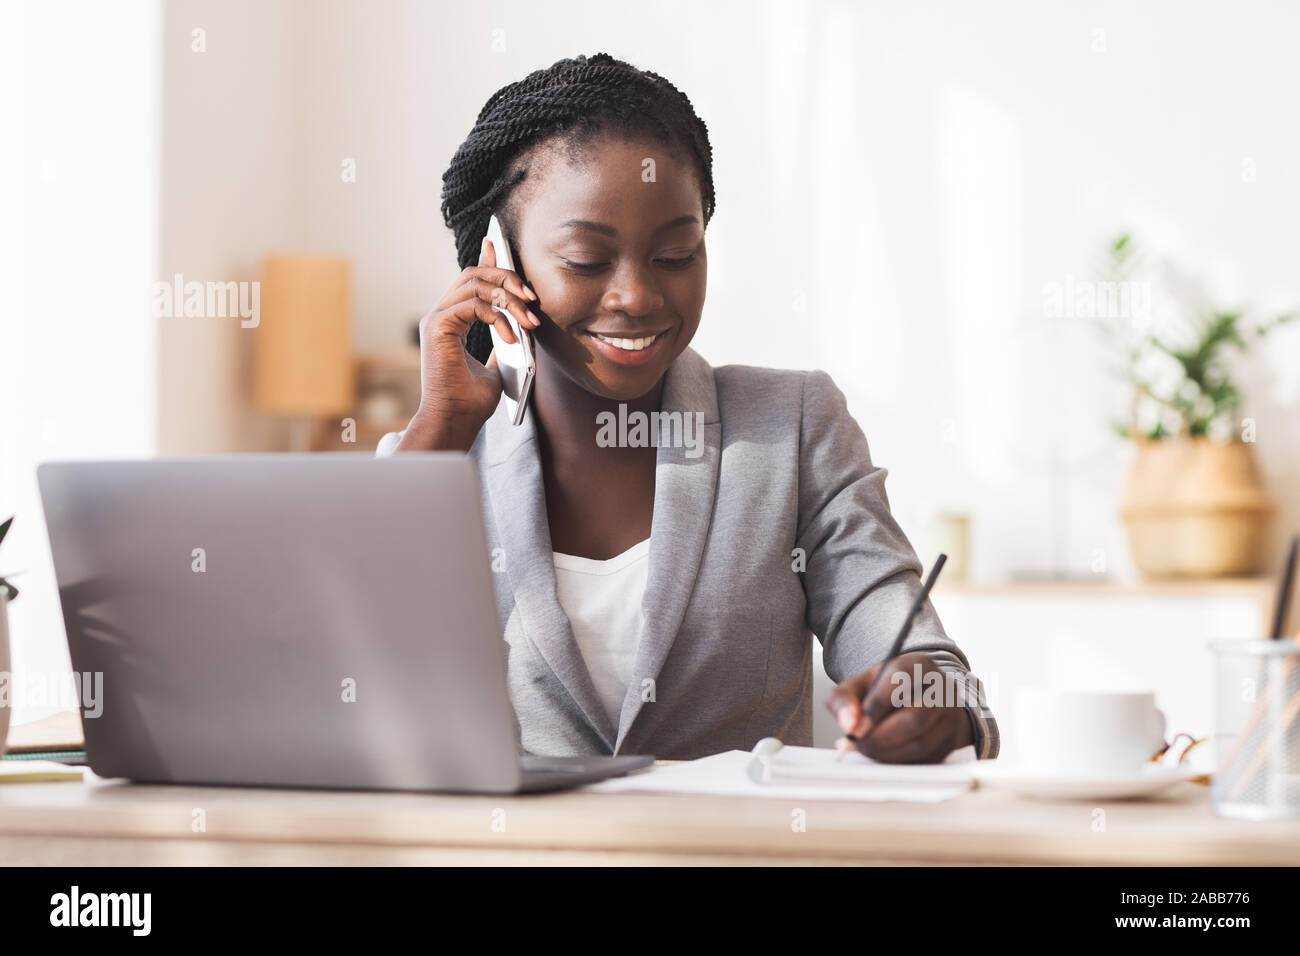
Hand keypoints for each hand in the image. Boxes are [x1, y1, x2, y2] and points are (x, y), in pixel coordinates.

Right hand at [398, 236, 540, 450]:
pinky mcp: (437, 326)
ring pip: (474, 284)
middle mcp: (441, 315)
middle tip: (532, 297)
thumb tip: (522, 326)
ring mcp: (436, 319)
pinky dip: (498, 318)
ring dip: (509, 299)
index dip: (487, 261)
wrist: (456, 421)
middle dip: (507, 278)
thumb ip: (503, 342)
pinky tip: (511, 339)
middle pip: (473, 274)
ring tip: (529, 322)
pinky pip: (473, 304)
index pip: (470, 280)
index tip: (500, 245)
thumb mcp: (498, 365)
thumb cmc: (473, 401)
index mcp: (453, 321)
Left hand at [825, 652, 973, 762]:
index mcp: (919, 665)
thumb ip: (844, 699)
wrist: (914, 702)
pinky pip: (925, 759)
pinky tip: (884, 754)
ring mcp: (952, 716)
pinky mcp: (952, 742)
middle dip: (879, 737)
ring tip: (867, 749)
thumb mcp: (859, 686)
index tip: (854, 730)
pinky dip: (900, 761)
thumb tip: (849, 725)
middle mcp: (943, 688)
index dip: (874, 709)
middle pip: (913, 719)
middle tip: (858, 744)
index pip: (899, 683)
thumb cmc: (883, 692)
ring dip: (887, 753)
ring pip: (920, 743)